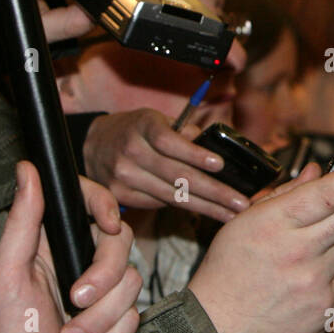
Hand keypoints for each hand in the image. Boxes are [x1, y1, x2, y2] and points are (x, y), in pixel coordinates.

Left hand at [0, 162, 141, 332]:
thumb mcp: (6, 276)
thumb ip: (21, 223)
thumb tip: (26, 171)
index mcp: (55, 243)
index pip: (91, 203)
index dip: (104, 205)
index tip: (107, 224)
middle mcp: (84, 261)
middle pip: (121, 243)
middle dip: (102, 280)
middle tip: (75, 302)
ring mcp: (105, 291)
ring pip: (131, 285)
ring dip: (99, 323)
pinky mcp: (120, 318)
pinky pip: (136, 318)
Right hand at [81, 108, 249, 222]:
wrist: (92, 144)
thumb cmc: (136, 129)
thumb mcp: (157, 119)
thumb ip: (183, 131)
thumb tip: (209, 146)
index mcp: (144, 126)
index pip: (170, 142)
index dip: (195, 154)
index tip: (219, 165)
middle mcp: (131, 152)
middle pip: (177, 176)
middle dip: (214, 192)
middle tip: (241, 202)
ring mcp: (123, 177)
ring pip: (172, 196)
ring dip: (207, 207)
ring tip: (232, 213)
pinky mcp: (120, 196)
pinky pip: (159, 204)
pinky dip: (185, 208)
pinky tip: (209, 212)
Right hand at [188, 148, 333, 332]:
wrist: (217, 331)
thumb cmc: (228, 271)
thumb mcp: (245, 222)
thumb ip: (286, 192)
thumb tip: (319, 171)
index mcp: (276, 224)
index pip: (332, 190)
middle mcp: (300, 252)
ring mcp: (316, 282)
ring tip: (302, 251)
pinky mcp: (327, 307)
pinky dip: (331, 270)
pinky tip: (303, 278)